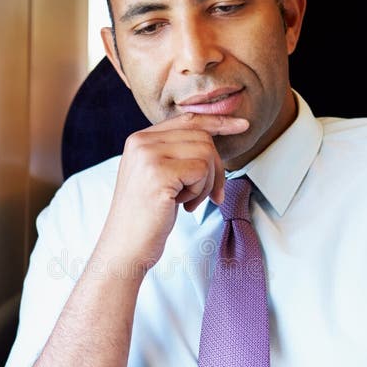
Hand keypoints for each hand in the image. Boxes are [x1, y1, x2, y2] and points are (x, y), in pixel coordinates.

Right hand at [97, 113, 248, 271]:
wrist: (125, 247)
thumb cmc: (146, 217)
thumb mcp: (160, 177)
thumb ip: (177, 154)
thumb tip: (215, 137)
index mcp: (140, 139)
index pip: (187, 120)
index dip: (217, 121)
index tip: (241, 125)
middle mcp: (141, 142)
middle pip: (202, 137)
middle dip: (215, 168)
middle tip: (210, 195)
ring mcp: (148, 157)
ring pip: (205, 153)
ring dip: (207, 183)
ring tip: (188, 201)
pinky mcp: (158, 174)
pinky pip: (201, 171)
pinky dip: (200, 192)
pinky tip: (183, 205)